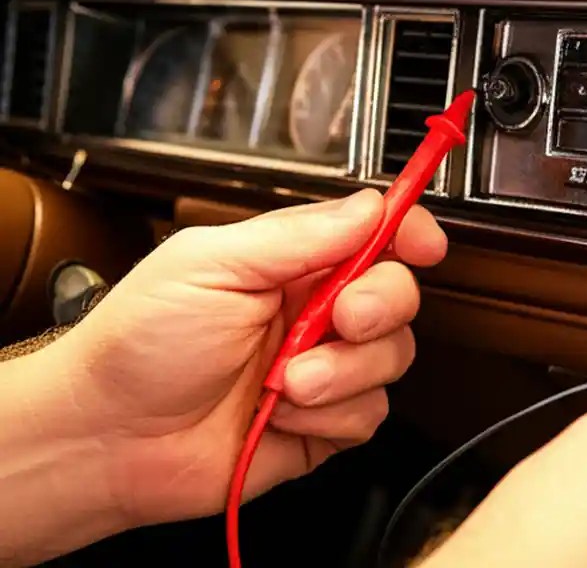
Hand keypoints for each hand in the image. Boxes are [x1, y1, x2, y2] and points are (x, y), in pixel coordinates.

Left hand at [50, 189, 444, 528]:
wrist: (106, 439)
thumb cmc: (136, 345)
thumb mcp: (210, 263)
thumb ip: (298, 234)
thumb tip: (369, 206)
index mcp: (290, 263)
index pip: (375, 234)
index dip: (410, 233)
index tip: (422, 243)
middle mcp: (313, 312)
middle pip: (398, 294)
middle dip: (379, 305)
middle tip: (340, 316)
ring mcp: (323, 369)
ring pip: (392, 358)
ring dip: (342, 371)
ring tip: (286, 380)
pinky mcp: (324, 425)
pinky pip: (370, 414)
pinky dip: (329, 416)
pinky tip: (282, 414)